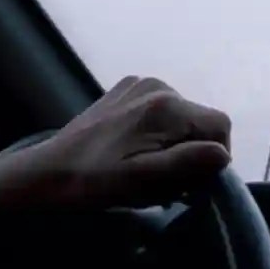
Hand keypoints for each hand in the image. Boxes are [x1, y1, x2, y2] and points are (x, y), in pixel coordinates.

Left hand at [0, 76, 232, 209]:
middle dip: (192, 153)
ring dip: (175, 145)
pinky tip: (133, 152)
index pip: (220, 126)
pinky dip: (157, 134)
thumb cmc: (94, 183)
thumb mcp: (142, 181)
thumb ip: (185, 164)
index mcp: (165, 106)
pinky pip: (160, 111)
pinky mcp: (124, 90)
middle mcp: (157, 85)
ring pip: (182, 118)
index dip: (215, 157)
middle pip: (200, 122)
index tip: (193, 184)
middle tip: (166, 184)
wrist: (46, 173)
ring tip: (146, 169)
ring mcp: (139, 84)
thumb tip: (223, 154)